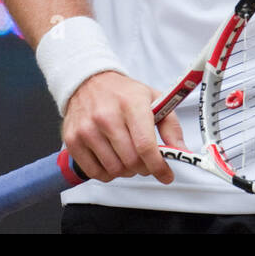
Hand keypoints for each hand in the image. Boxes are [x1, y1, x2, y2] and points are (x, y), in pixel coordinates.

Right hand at [61, 71, 185, 183]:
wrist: (88, 80)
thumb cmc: (122, 93)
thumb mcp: (152, 99)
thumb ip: (170, 126)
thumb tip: (181, 151)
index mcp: (130, 104)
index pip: (145, 145)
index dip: (158, 166)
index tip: (166, 175)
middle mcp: (106, 116)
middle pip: (131, 161)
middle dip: (144, 168)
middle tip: (146, 162)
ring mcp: (87, 129)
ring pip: (114, 170)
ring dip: (126, 171)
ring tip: (127, 157)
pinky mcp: (73, 139)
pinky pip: (95, 172)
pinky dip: (107, 173)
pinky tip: (111, 159)